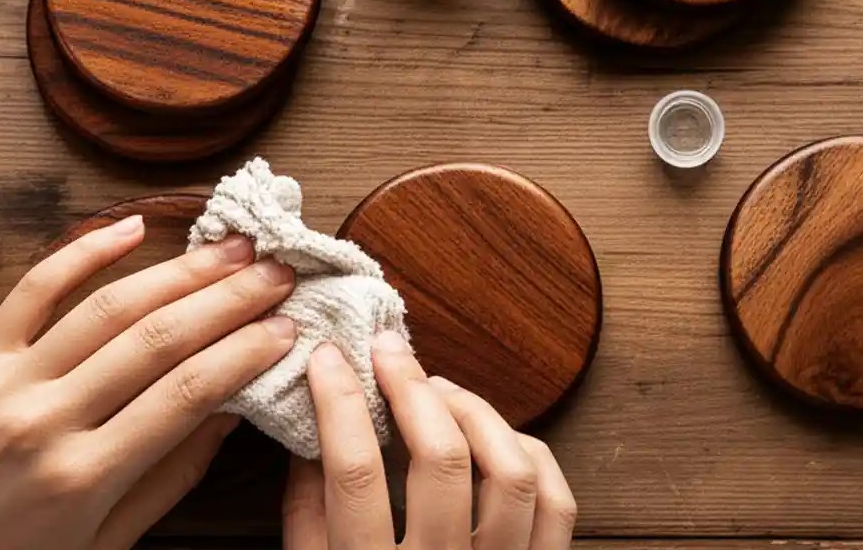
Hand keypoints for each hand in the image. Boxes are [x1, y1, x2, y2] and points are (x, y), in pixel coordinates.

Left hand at [0, 215, 296, 549]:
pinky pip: (33, 289)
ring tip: (232, 249)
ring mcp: (7, 381)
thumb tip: (233, 408)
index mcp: (86, 475)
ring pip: (108, 306)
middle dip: (230, 299)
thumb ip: (172, 475)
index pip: (189, 392)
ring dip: (180, 270)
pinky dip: (85, 252)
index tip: (288, 327)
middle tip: (278, 272)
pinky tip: (134, 227)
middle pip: (159, 338)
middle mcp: (47, 420)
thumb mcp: (106, 540)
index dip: (247, 352)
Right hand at [283, 332, 577, 549]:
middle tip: (389, 349)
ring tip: (437, 388)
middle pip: (441, 460)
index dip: (340, 402)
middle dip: (412, 387)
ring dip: (474, 411)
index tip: (327, 355)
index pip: (355, 473)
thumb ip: (305, 513)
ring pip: (509, 470)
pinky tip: (492, 433)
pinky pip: (556, 500)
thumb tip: (311, 428)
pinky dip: (527, 451)